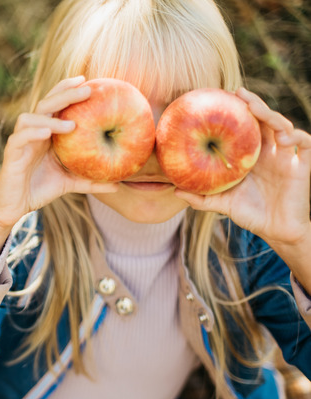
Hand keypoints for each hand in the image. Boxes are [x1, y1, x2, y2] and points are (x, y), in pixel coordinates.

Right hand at [0, 76, 117, 260]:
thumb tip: (118, 186)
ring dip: (51, 117)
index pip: (55, 104)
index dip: (68, 89)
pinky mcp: (11, 153)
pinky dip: (33, 132)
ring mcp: (21, 141)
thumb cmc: (40, 189)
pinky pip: (20, 137)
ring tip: (73, 124)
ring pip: (30, 117)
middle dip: (65, 93)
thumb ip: (91, 182)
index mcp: (46, 133)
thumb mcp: (69, 184)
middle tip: (87, 88)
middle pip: (46, 103)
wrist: (15, 206)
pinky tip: (47, 134)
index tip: (88, 81)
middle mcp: (33, 132)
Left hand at [174, 88, 310, 247]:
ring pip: (283, 126)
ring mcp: (287, 157)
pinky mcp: (303, 165)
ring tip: (255, 109)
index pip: (245, 127)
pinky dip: (297, 136)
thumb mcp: (222, 204)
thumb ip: (201, 198)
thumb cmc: (250, 214)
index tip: (220, 97)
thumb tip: (174, 190)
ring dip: (271, 115)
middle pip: (264, 120)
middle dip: (253, 104)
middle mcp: (269, 151)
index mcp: (251, 156)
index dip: (237, 112)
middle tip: (238, 93)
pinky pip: (306, 144)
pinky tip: (285, 137)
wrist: (276, 231)